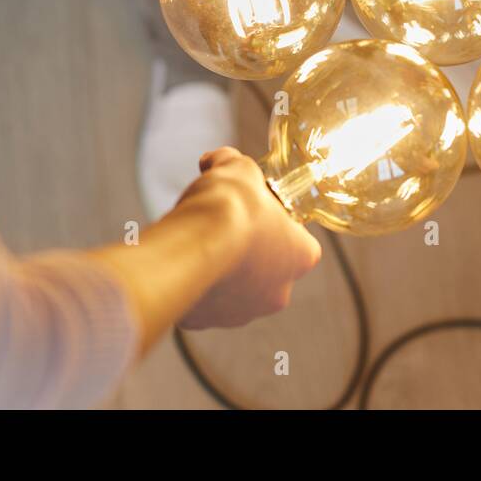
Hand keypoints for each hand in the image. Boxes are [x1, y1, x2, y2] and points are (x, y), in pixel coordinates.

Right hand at [174, 147, 320, 328]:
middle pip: (264, 269)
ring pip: (231, 290)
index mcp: (302, 256)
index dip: (274, 223)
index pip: (297, 240)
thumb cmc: (230, 207)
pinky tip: (178, 262)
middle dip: (244, 251)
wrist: (194, 242)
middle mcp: (278, 293)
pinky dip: (189, 285)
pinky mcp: (205, 321)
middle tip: (220, 227)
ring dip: (217, 271)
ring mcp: (241, 313)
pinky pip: (198, 302)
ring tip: (195, 243)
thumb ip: (232, 163)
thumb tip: (219, 159)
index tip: (253, 211)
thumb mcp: (238, 168)